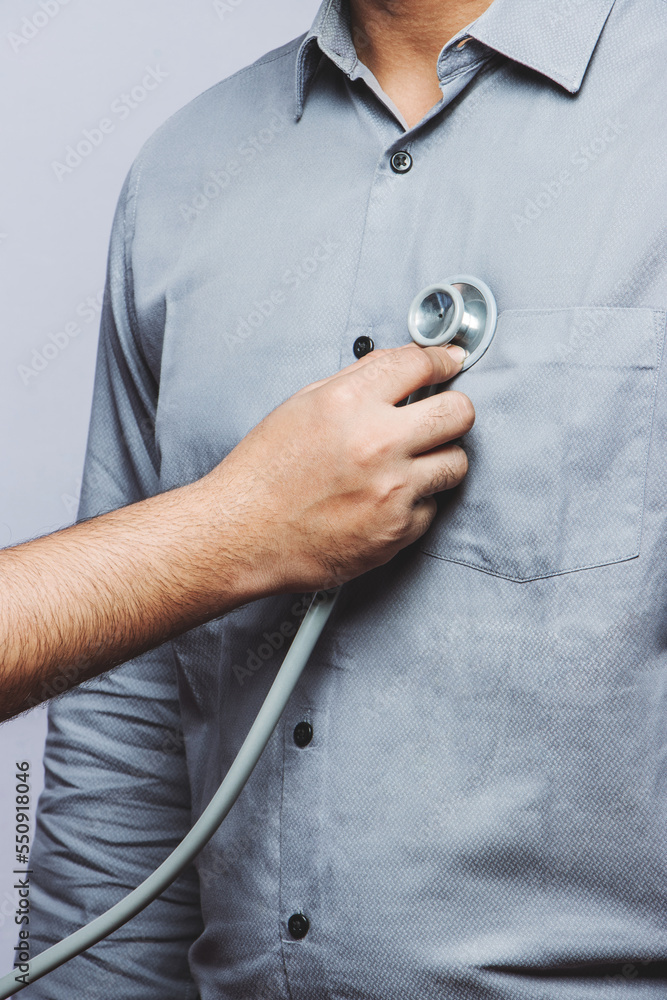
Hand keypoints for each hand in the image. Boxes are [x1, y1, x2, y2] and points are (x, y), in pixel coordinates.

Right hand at [201, 342, 474, 593]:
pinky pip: (432, 507)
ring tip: (407, 464)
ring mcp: (392, 490)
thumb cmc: (264, 473)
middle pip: (459, 412)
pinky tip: (382, 500)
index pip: (421, 364)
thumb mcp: (302, 405)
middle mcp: (376, 443)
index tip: (450, 363)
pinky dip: (414, 503)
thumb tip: (401, 364)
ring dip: (438, 459)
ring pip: (457, 463)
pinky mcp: (397, 530)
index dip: (442, 359)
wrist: (241, 535)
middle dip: (452, 410)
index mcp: (349, 403)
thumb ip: (357, 381)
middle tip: (439, 416)